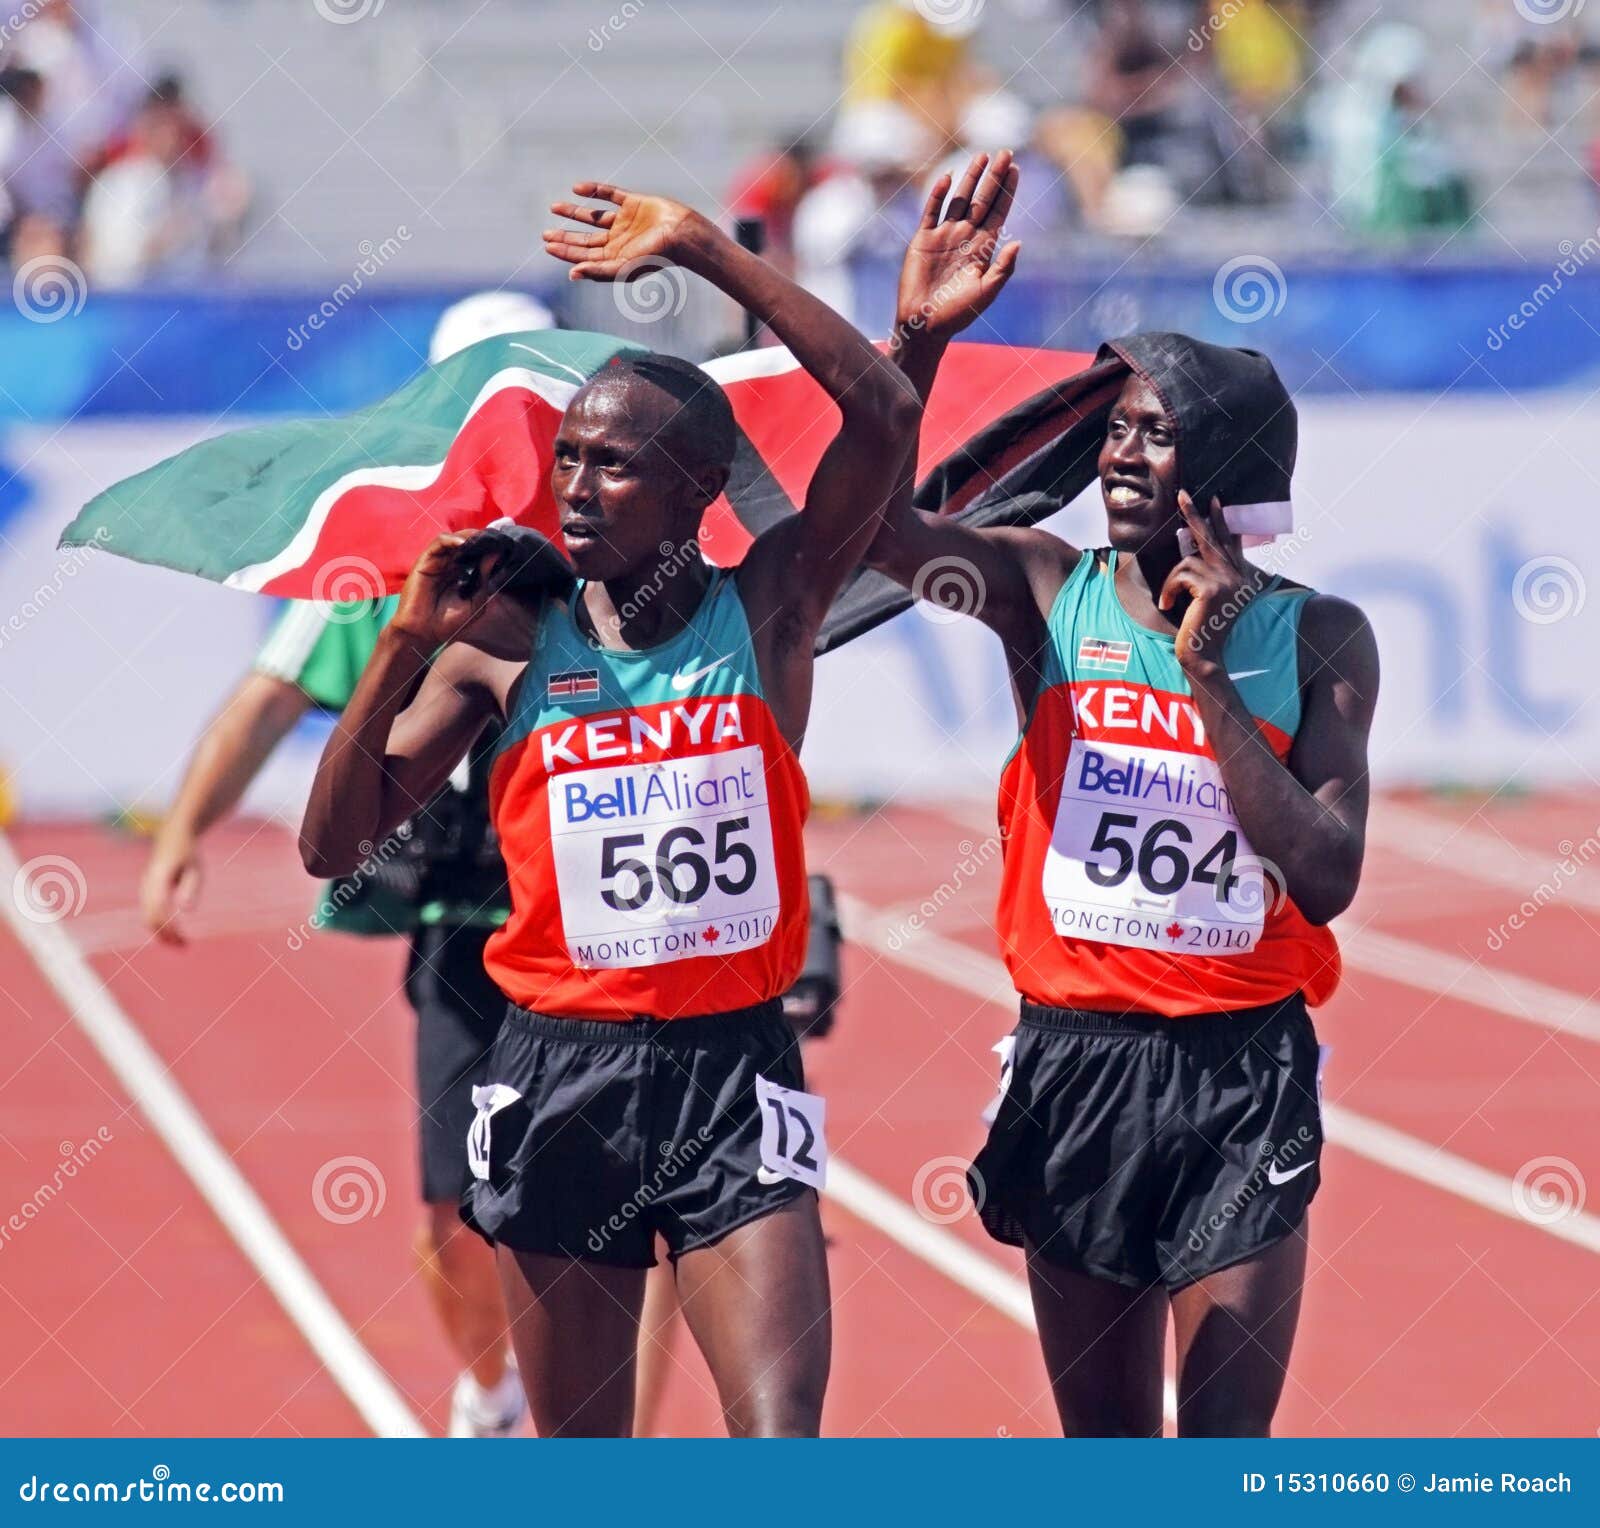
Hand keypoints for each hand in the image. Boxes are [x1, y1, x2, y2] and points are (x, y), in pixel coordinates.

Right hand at [141, 832, 201, 946]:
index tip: (183, 938)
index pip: (158, 909)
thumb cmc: (188, 853)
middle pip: (149, 917)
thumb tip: (186, 910)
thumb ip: (191, 888)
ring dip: (162, 933)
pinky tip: (176, 934)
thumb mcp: (196, 868)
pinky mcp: (147, 892)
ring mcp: (145, 889)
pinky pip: (149, 913)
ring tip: (182, 944)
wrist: (173, 836)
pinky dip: (160, 926)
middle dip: (164, 935)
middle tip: (184, 947)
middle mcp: (147, 885)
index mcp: (158, 878)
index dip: (168, 926)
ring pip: (147, 918)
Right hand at [389, 532, 509, 648]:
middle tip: (499, 537)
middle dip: (483, 538)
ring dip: (470, 537)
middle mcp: (450, 564)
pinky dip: (452, 540)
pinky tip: (464, 544)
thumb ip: (485, 578)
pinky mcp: (425, 561)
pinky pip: (438, 543)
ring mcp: (438, 562)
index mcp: (463, 573)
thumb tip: (496, 555)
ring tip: (484, 538)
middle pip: (468, 543)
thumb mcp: (476, 600)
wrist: (425, 633)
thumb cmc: (450, 622)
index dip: (491, 548)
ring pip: (455, 540)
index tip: (508, 544)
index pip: (479, 554)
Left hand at [542, 181, 712, 280]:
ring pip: (593, 217)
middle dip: (565, 236)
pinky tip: (577, 188)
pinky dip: (594, 191)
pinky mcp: (633, 203)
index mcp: (615, 259)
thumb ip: (598, 271)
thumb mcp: (624, 267)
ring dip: (574, 212)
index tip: (548, 244)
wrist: (681, 234)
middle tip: (545, 234)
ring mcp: (625, 222)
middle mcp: (618, 241)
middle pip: (585, 239)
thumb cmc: (656, 256)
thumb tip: (572, 274)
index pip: (585, 256)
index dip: (565, 251)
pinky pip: (609, 195)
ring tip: (554, 207)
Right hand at [894, 149, 1021, 347]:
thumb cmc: (957, 314)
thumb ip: (1003, 268)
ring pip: (959, 200)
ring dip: (970, 178)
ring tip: (982, 156)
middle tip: (1005, 153)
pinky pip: (932, 211)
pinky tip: (948, 177)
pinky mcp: (923, 240)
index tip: (1016, 169)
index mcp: (983, 248)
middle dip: (994, 177)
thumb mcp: (985, 292)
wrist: (924, 324)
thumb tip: (1018, 242)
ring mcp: (944, 236)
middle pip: (982, 200)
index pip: (998, 212)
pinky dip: (938, 194)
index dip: (1007, 191)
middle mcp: (965, 237)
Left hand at [1158, 493, 1255, 672]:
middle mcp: (1237, 577)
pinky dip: (1168, 589)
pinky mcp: (1212, 589)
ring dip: (1171, 581)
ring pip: (1187, 562)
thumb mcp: (1203, 597)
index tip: (1215, 500)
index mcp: (1238, 578)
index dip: (1222, 521)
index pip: (1229, 542)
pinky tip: (1167, 605)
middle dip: (1194, 514)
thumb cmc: (1199, 629)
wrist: (1203, 655)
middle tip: (1181, 493)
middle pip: (1211, 538)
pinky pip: (1180, 575)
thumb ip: (1204, 573)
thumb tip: (1191, 546)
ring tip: (1169, 599)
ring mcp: (1227, 582)